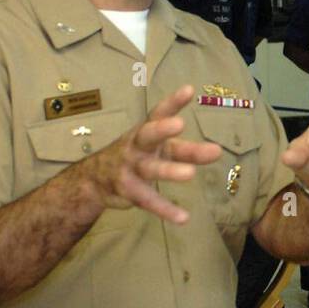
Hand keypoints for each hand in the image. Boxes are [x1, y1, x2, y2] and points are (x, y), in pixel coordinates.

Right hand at [83, 84, 222, 223]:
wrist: (93, 180)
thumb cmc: (136, 156)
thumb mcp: (156, 148)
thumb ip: (185, 149)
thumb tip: (216, 150)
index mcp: (145, 132)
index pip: (159, 113)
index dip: (173, 102)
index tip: (189, 90)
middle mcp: (137, 146)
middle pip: (149, 135)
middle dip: (162, 129)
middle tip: (180, 124)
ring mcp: (130, 168)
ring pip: (150, 169)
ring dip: (169, 171)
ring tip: (191, 174)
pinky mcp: (127, 190)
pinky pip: (148, 200)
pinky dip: (165, 209)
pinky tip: (184, 217)